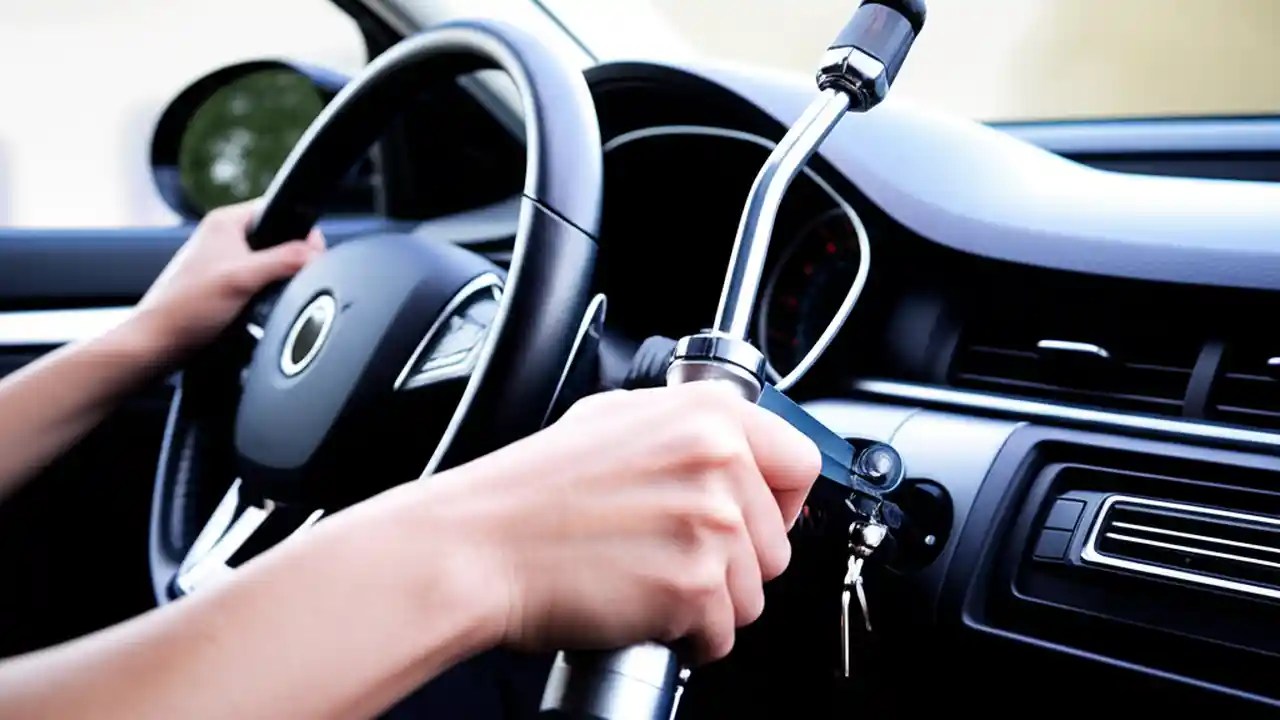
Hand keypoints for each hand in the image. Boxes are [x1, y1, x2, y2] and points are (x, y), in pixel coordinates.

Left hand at [132, 200, 323, 361]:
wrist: (160, 342)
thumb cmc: (185, 307)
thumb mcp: (244, 278)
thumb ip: (284, 260)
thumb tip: (314, 252)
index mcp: (225, 221)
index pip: (277, 209)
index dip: (300, 230)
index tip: (311, 253)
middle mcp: (223, 237)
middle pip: (276, 237)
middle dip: (290, 258)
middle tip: (292, 277)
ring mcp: (222, 261)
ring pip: (268, 262)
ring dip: (277, 278)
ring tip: (271, 294)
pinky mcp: (223, 284)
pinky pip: (258, 281)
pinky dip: (265, 292)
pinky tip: (260, 305)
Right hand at [429, 382, 819, 663]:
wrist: (479, 544)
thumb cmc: (532, 489)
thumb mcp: (615, 418)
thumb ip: (688, 426)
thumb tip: (733, 448)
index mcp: (708, 414)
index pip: (800, 464)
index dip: (778, 502)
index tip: (752, 518)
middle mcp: (719, 463)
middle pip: (778, 543)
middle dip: (733, 563)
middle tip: (673, 557)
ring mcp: (710, 526)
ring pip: (752, 594)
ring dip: (708, 602)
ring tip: (650, 581)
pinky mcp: (693, 587)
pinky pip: (721, 635)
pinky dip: (686, 637)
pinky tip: (643, 608)